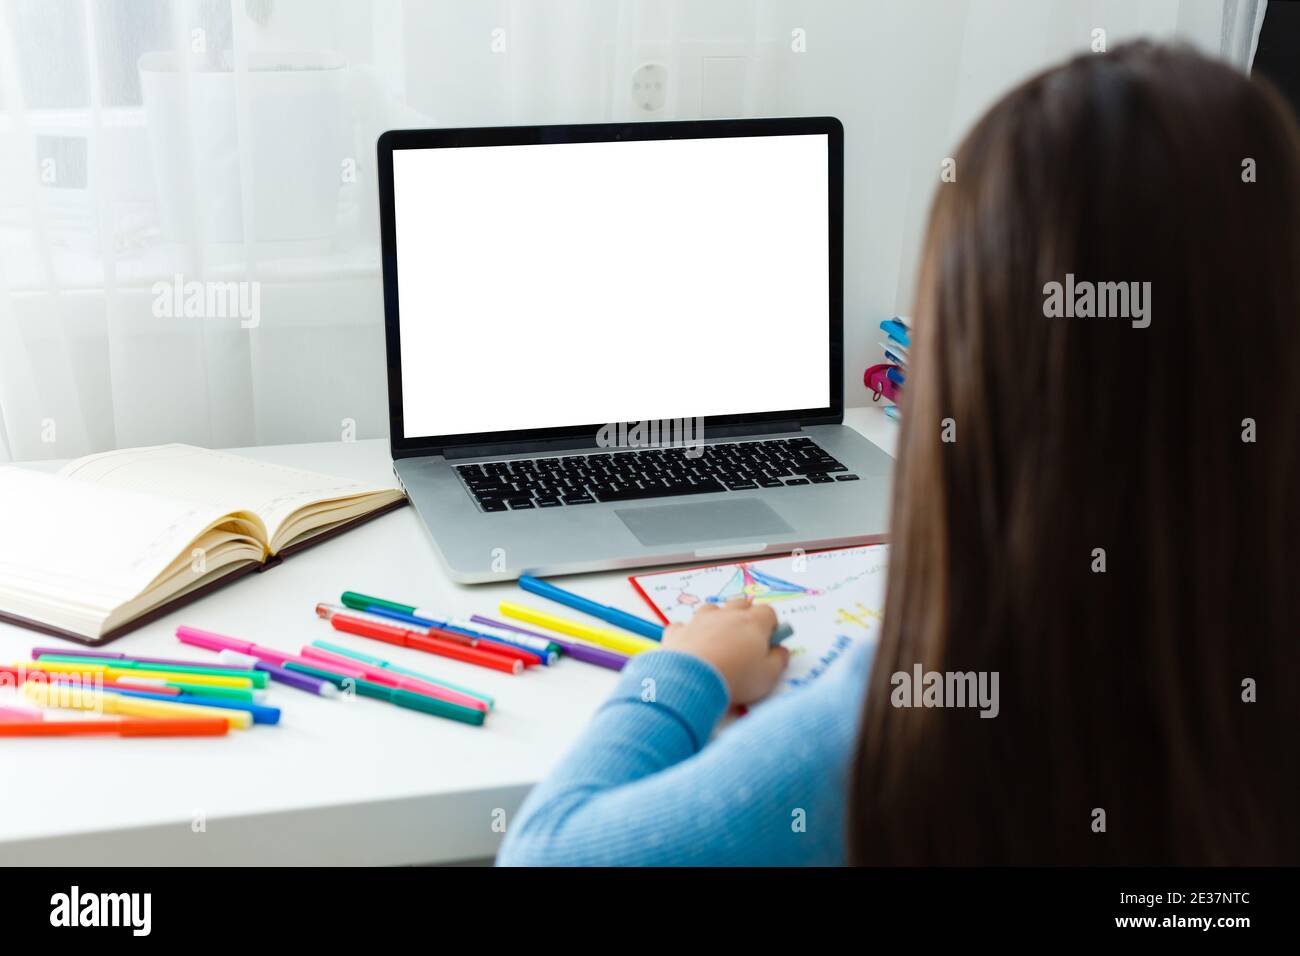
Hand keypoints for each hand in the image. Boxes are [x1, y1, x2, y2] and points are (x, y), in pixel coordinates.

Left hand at [661, 597, 788, 704]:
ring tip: (718, 642)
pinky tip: (691, 647)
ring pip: (711, 609)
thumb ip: (779, 660)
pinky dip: (689, 633)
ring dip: (716, 620)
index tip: (769, 641)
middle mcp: (727, 615)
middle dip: (745, 616)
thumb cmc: (737, 678)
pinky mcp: (679, 631)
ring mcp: (700, 620)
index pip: (768, 612)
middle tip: (745, 640)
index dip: (770, 625)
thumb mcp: (769, 675)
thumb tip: (781, 650)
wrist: (693, 681)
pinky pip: (684, 626)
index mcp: (753, 623)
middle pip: (740, 604)